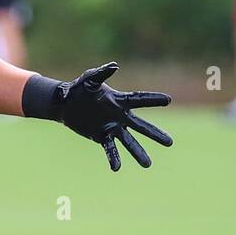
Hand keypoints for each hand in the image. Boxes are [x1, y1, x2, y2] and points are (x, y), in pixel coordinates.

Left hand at [23, 62, 172, 170]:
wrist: (65, 103)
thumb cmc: (79, 88)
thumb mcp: (89, 79)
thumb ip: (101, 73)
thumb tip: (115, 66)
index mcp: (119, 100)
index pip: (139, 99)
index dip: (153, 99)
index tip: (168, 99)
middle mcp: (120, 116)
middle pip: (140, 126)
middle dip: (154, 134)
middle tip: (170, 143)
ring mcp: (112, 128)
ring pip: (128, 142)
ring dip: (138, 153)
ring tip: (147, 165)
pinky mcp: (101, 136)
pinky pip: (110, 148)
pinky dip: (113, 158)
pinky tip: (116, 168)